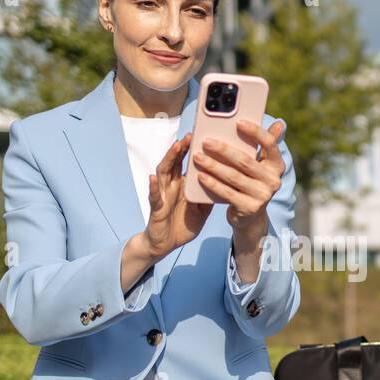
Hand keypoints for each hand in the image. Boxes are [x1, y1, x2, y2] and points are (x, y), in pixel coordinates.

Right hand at [144, 132, 212, 259]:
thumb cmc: (182, 224)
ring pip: (163, 173)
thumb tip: (227, 183)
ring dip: (169, 159)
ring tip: (176, 147)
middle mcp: (170, 186)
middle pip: (174, 162)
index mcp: (181, 185)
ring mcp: (162, 195)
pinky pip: (154, 197)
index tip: (202, 136)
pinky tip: (152, 179)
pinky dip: (153, 188)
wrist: (166, 244)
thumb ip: (210, 195)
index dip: (192, 150)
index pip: (186, 163)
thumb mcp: (202, 209)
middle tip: (191, 135)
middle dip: (182, 148)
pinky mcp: (156, 209)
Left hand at [193, 118, 285, 235]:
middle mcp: (273, 181)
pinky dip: (212, 184)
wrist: (250, 216)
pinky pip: (227, 193)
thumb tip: (279, 124)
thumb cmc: (252, 182)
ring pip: (233, 176)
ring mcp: (262, 196)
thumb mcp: (261, 165)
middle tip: (206, 141)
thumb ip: (266, 144)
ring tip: (198, 157)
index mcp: (277, 165)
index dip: (255, 132)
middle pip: (245, 161)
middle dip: (223, 150)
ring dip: (213, 166)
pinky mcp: (249, 208)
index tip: (238, 122)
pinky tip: (200, 176)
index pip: (269, 144)